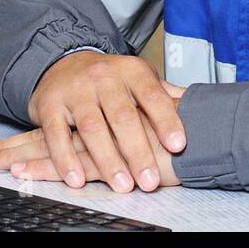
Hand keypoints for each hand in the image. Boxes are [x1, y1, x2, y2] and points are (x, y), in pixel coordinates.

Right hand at [0, 50, 185, 191]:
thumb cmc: (110, 80)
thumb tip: (199, 105)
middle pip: (122, 115)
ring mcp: (75, 90)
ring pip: (92, 127)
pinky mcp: (49, 104)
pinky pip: (56, 134)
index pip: (152, 95)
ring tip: (122, 185)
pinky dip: (65, 159)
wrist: (64, 62)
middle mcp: (103, 77)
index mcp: (131, 71)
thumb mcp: (139, 78)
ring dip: (107, 160)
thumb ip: (164, 94)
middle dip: (137, 150)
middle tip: (150, 181)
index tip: (179, 145)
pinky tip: (77, 179)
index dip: (166, 120)